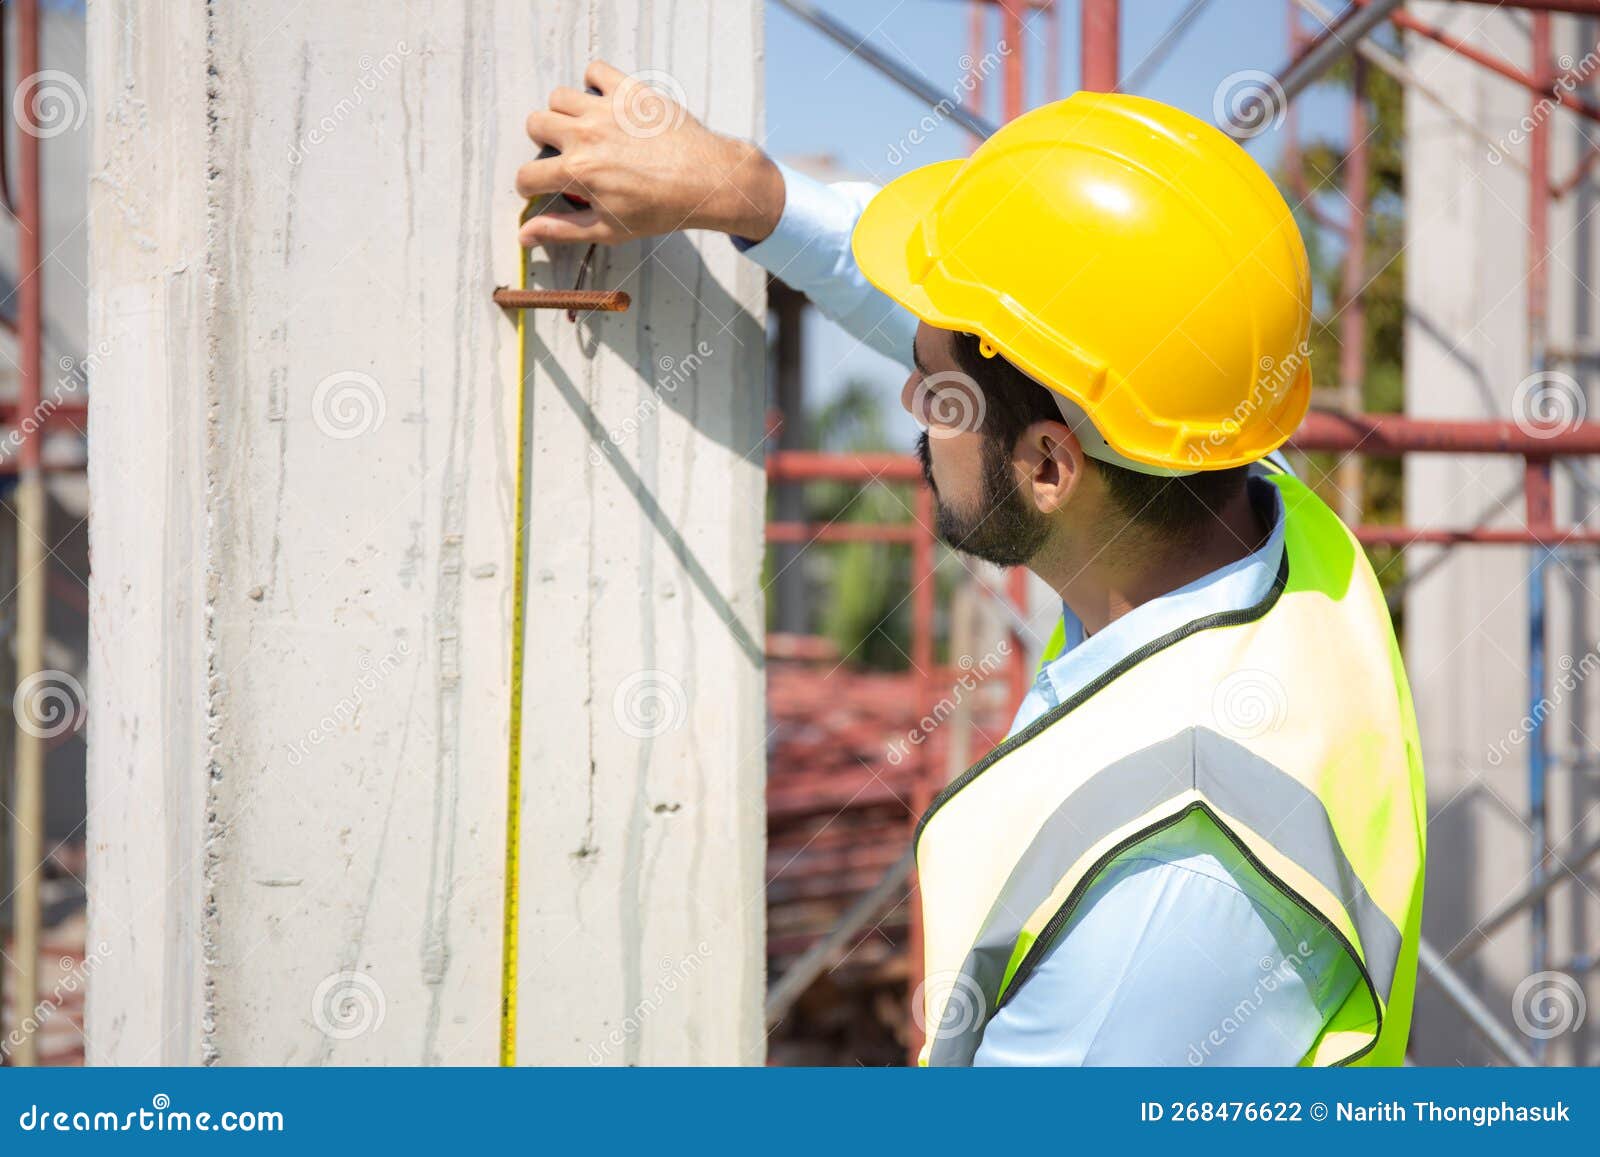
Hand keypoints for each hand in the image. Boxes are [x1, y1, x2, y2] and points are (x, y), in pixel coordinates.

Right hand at [517, 60, 784, 247]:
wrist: (705, 180)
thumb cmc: (661, 209)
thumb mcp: (608, 229)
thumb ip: (562, 230)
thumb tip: (525, 235)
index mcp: (578, 171)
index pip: (528, 175)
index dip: (530, 186)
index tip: (542, 186)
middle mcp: (586, 135)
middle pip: (535, 124)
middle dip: (544, 142)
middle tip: (566, 153)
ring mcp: (606, 108)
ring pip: (559, 96)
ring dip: (564, 112)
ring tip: (584, 128)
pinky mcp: (628, 91)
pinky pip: (594, 71)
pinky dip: (594, 83)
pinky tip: (605, 103)